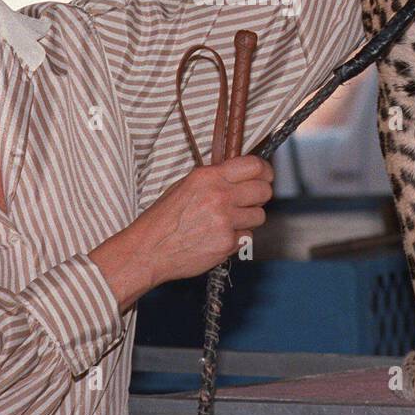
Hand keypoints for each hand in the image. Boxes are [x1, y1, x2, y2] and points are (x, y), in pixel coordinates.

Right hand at [89, 155, 273, 310]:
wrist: (149, 249)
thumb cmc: (163, 218)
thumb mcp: (185, 185)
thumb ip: (214, 178)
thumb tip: (240, 174)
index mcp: (208, 176)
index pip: (253, 166)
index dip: (264, 171)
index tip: (265, 176)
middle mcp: (219, 196)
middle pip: (263, 190)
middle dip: (261, 195)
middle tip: (252, 200)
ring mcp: (225, 221)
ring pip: (259, 216)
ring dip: (249, 218)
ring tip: (229, 221)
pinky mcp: (227, 244)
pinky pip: (246, 237)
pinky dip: (236, 238)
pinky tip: (218, 237)